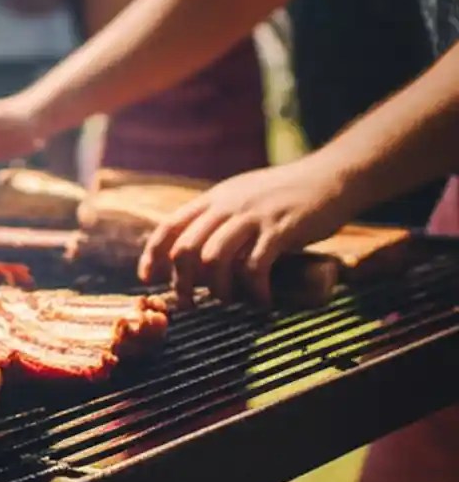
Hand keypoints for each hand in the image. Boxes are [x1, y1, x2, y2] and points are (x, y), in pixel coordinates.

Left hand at [137, 158, 349, 306]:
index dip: (152, 255)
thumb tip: (195, 254)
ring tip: (230, 302)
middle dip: (182, 283)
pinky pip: (255, 267)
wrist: (334, 177)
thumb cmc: (287, 195)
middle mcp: (228, 206)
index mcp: (214, 199)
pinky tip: (263, 302)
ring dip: (218, 290)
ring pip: (215, 260)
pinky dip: (254, 291)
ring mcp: (253, 216)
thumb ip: (220, 218)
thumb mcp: (243, 197)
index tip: (148, 278)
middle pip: (186, 250)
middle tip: (191, 304)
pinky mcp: (280, 229)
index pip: (169, 227)